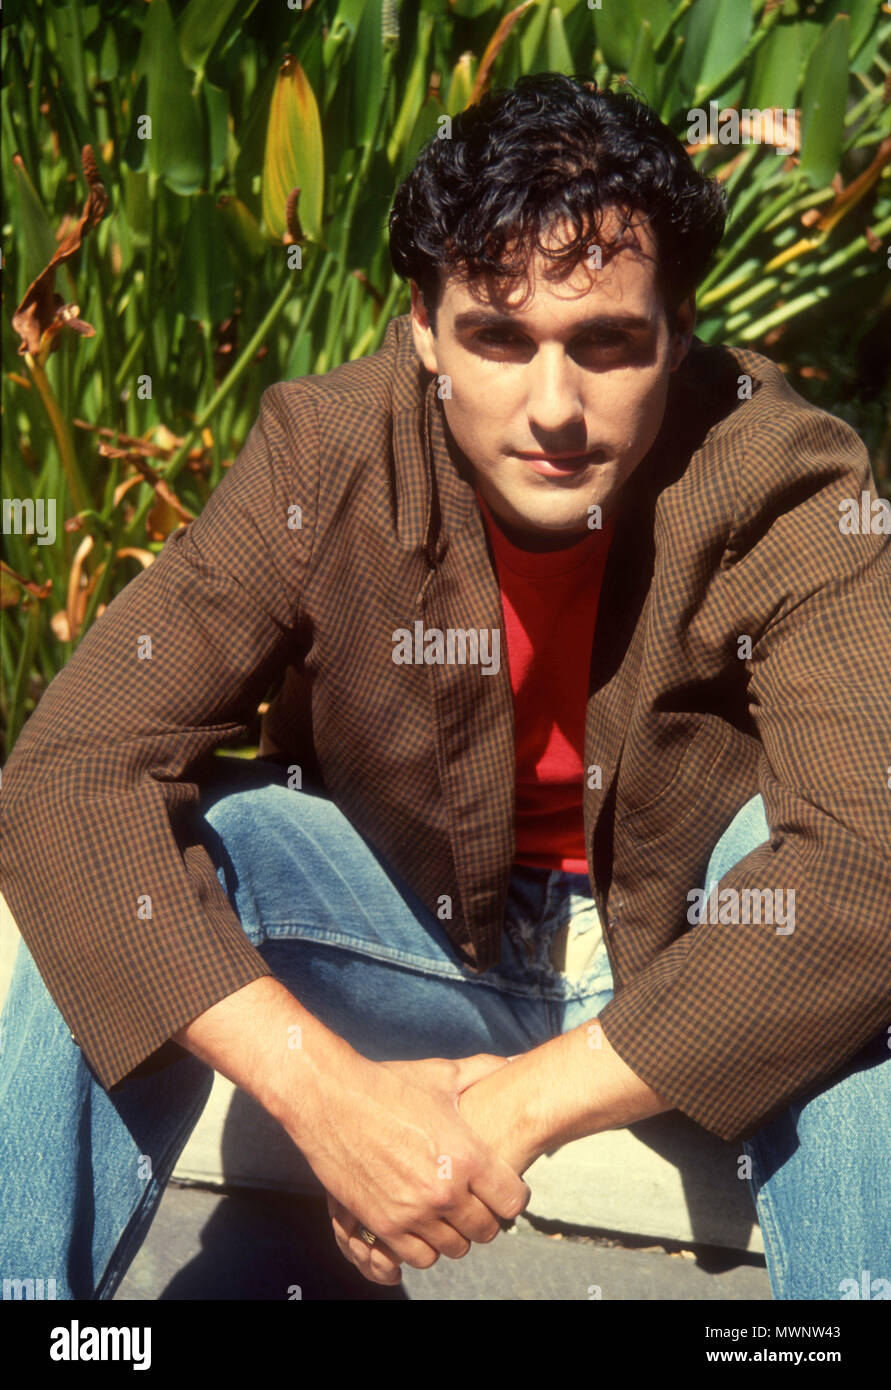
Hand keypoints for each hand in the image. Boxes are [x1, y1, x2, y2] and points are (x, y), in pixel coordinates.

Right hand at [297, 1051, 530, 1285]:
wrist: (331, 1099)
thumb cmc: (390, 1084)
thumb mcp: (442, 1075)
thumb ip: (484, 1070)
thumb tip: (515, 1059)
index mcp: (467, 1156)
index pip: (512, 1201)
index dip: (511, 1196)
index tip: (501, 1188)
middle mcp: (445, 1190)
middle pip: (486, 1230)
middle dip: (485, 1217)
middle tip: (473, 1202)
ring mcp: (413, 1212)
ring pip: (455, 1248)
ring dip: (455, 1234)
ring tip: (447, 1214)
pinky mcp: (384, 1224)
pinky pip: (420, 1257)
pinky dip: (425, 1246)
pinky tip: (421, 1223)